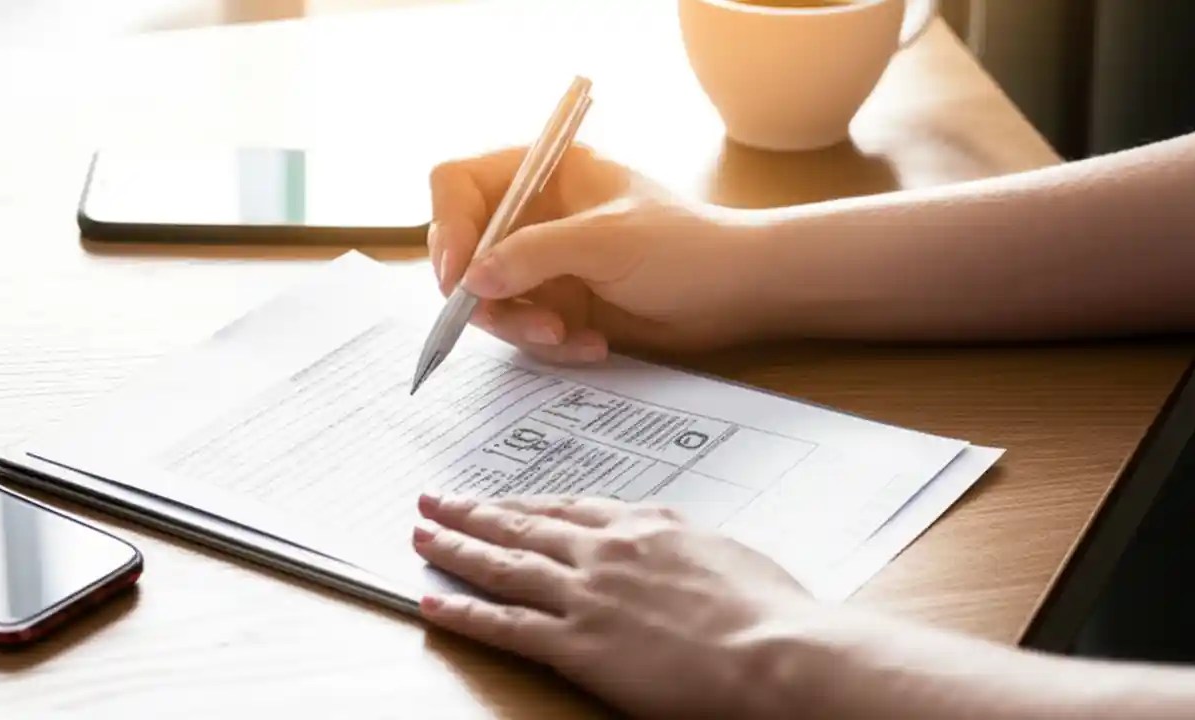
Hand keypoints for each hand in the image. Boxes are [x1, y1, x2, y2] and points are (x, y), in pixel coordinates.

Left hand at [411, 493, 819, 717]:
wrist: (774, 652)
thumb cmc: (768, 610)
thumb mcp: (725, 552)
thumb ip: (683, 543)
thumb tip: (670, 545)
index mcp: (645, 524)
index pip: (568, 507)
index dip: (524, 502)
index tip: (498, 498)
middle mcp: (605, 550)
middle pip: (523, 524)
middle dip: (473, 512)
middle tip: (434, 499)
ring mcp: (586, 595)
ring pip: (503, 565)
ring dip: (455, 549)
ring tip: (420, 535)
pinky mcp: (576, 645)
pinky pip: (506, 625)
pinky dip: (464, 614)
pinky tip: (433, 604)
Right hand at [427, 146, 766, 362]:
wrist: (736, 294)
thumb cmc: (684, 247)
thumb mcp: (606, 242)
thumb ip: (534, 254)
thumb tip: (471, 279)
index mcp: (542, 174)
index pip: (458, 185)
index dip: (448, 228)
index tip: (460, 277)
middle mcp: (533, 215)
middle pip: (464, 252)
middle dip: (490, 296)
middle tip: (530, 322)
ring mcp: (543, 262)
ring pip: (491, 300)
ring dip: (523, 327)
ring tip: (568, 335)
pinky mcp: (558, 304)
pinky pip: (525, 330)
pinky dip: (551, 344)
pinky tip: (593, 346)